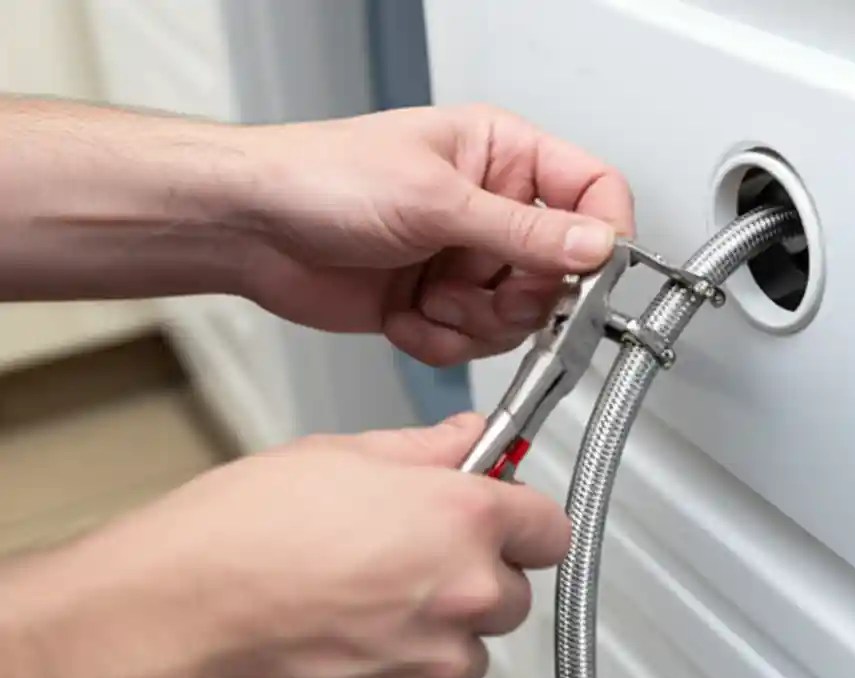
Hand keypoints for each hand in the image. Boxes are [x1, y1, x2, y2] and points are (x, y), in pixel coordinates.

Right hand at [0, 414, 568, 677]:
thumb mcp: (337, 457)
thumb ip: (424, 450)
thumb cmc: (232, 538)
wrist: (166, 622)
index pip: (547, 526)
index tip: (500, 517)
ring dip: (437, 628)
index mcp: (461, 519)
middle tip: (408, 556)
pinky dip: (401, 673)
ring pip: (470, 647)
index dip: (520, 518)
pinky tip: (347, 641)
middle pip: (511, 590)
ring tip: (363, 601)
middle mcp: (464, 594)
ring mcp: (435, 663)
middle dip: (473, 573)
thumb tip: (465, 440)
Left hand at [232, 104, 634, 365]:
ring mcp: (466, 259)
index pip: (593, 190)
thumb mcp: (436, 199)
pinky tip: (404, 315)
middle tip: (485, 290)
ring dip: (472, 321)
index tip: (591, 274)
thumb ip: (524, 231)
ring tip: (430, 296)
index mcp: (504, 156)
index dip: (603, 235)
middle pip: (561, 271)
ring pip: (518, 318)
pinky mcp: (439, 304)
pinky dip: (439, 340)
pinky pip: (473, 343)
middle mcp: (492, 208)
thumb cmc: (323, 178)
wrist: (250, 229)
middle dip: (520, 296)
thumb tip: (596, 246)